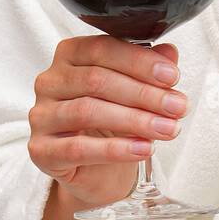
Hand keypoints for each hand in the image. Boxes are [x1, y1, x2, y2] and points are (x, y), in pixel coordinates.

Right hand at [28, 35, 186, 206]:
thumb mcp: (135, 93)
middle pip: (97, 80)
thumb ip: (149, 71)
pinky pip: (78, 148)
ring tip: (168, 129)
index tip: (172, 77)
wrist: (96, 171)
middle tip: (178, 107)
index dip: (139, 62)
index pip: (102, 48)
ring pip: (88, 112)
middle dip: (144, 94)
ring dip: (135, 120)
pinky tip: (144, 149)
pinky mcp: (40, 150)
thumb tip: (170, 53)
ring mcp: (41, 116)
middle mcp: (50, 81)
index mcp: (70, 55)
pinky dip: (116, 149)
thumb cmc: (112, 124)